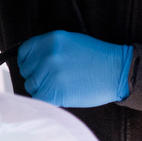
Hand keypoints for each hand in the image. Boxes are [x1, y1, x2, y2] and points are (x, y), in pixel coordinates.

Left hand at [18, 31, 132, 106]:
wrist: (118, 72)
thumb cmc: (97, 58)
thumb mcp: (70, 41)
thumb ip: (49, 47)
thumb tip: (31, 59)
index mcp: (50, 40)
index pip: (24, 52)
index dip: (28, 62)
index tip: (34, 68)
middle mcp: (47, 55)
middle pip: (26, 71)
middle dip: (37, 76)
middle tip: (54, 80)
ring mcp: (50, 74)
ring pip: (31, 86)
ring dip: (42, 89)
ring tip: (60, 87)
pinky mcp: (55, 92)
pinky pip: (38, 98)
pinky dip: (46, 100)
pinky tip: (58, 97)